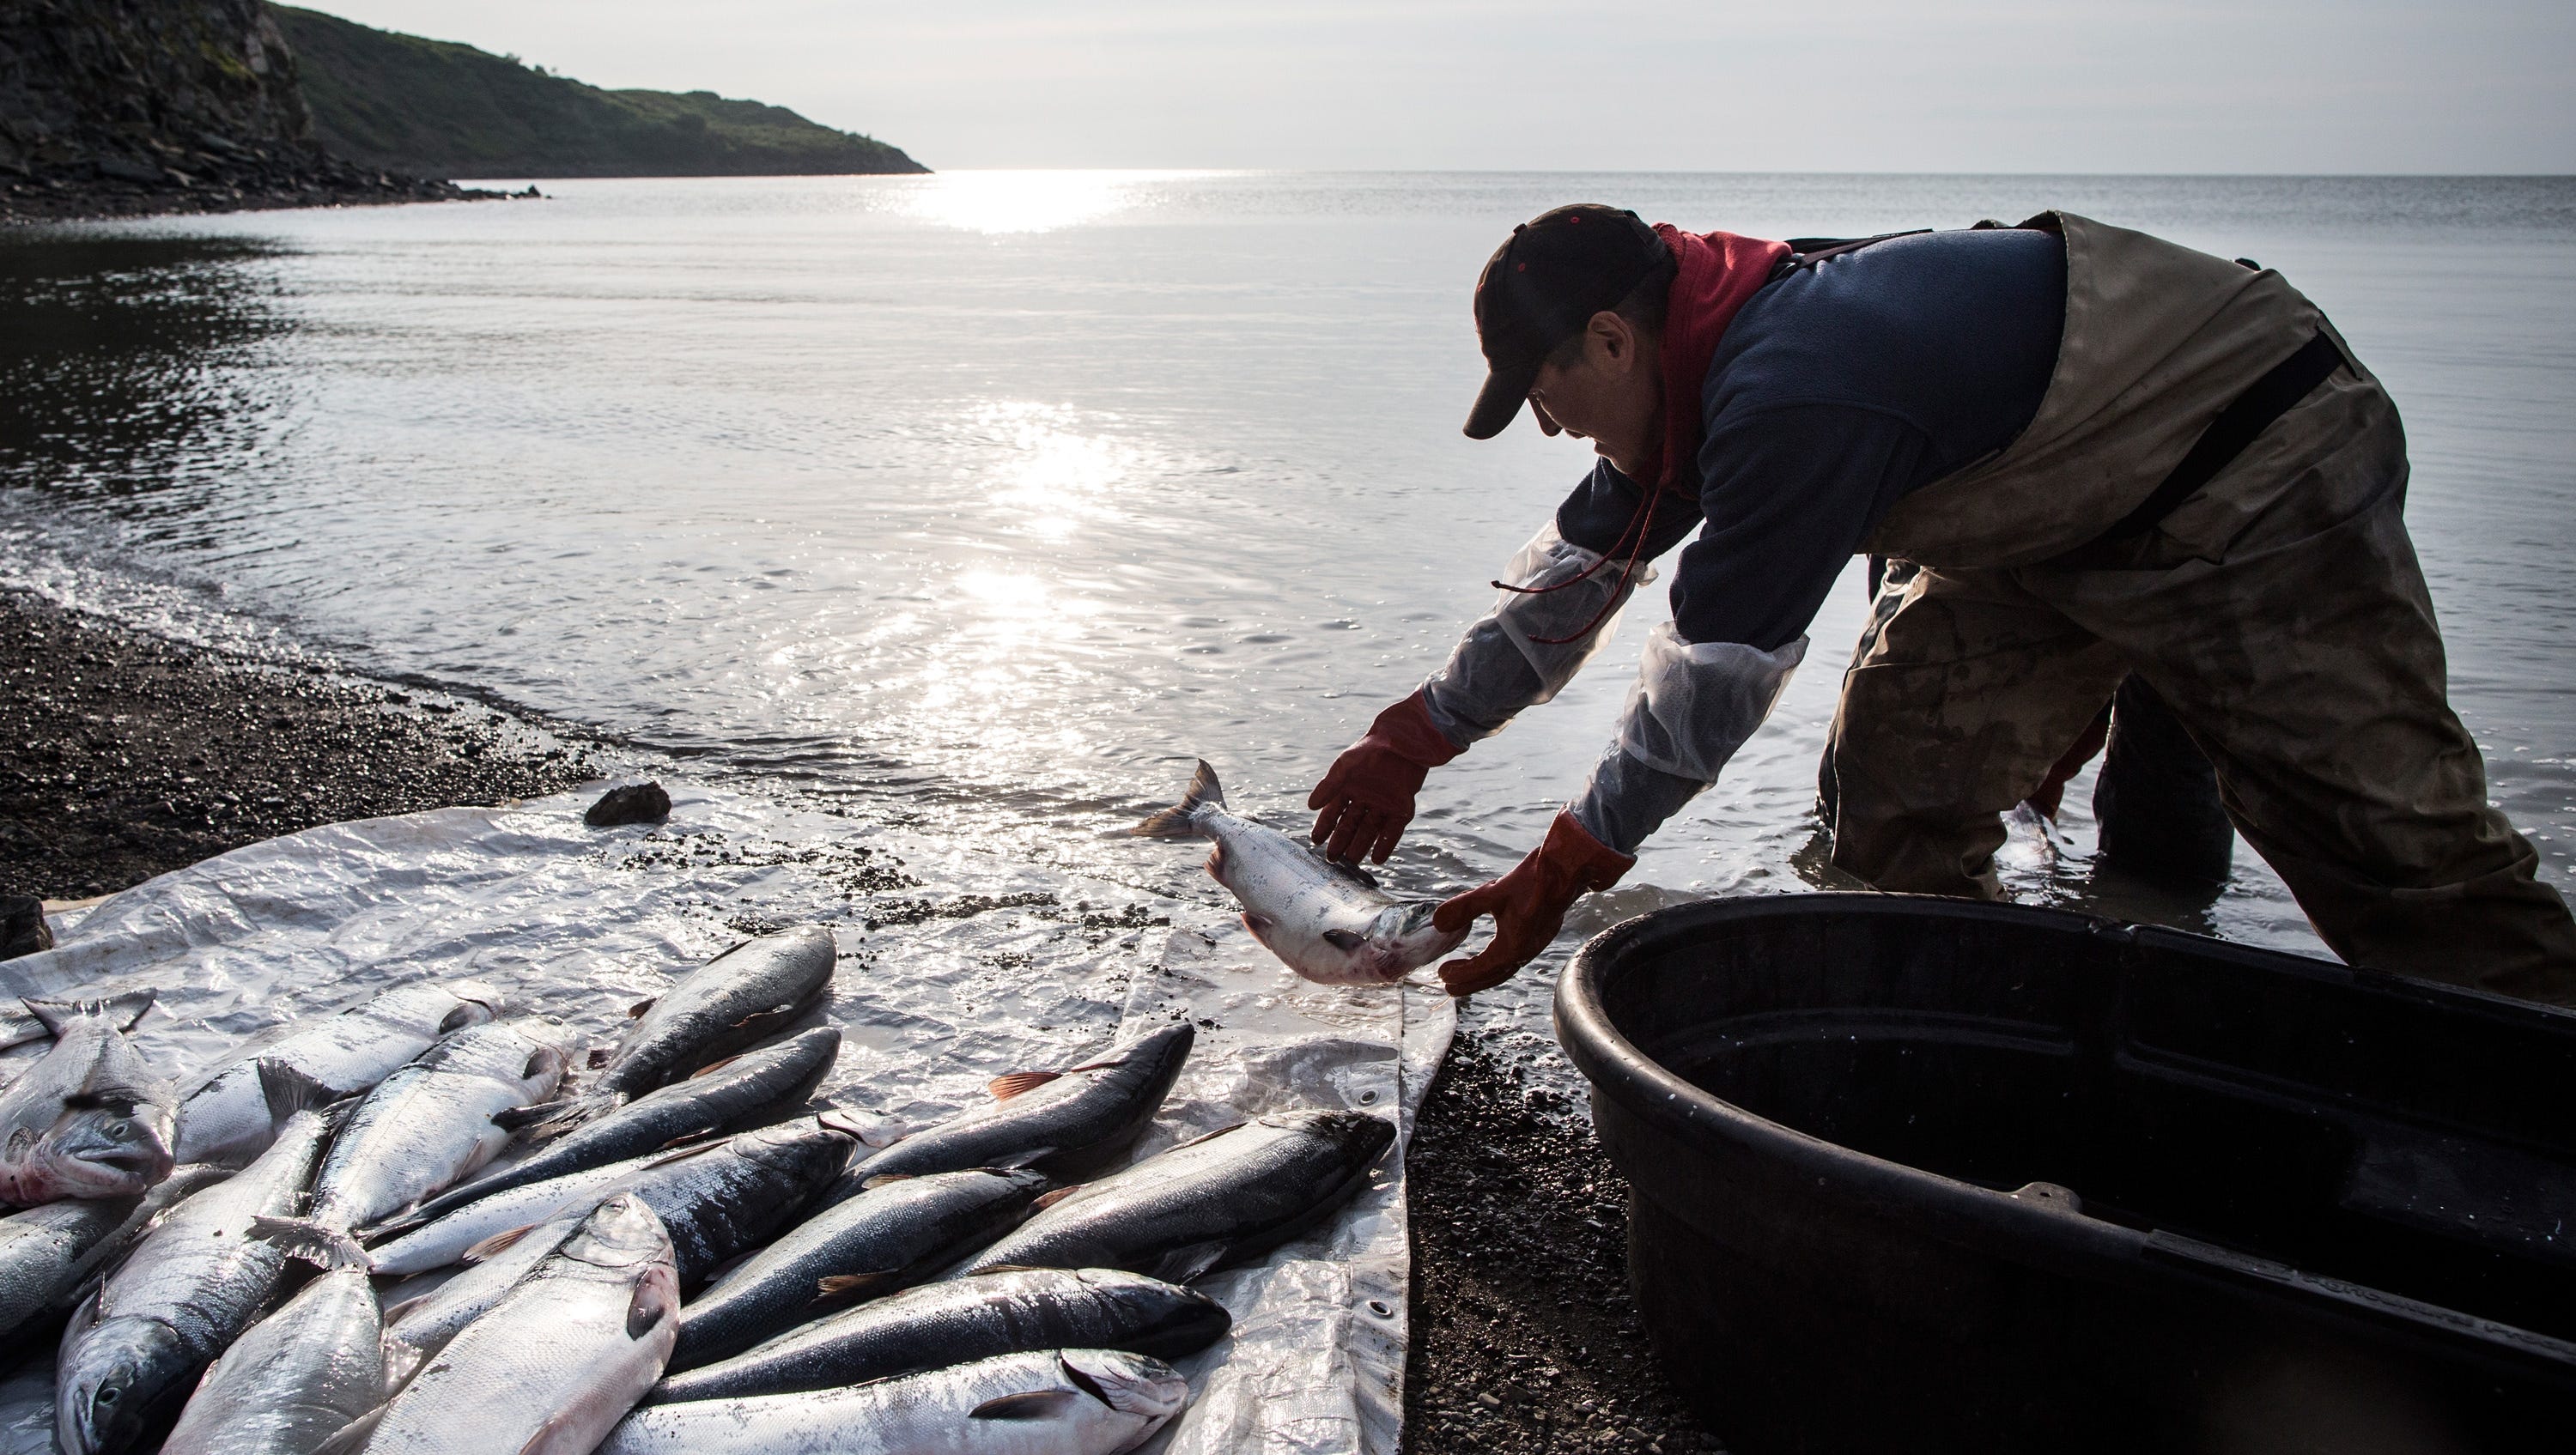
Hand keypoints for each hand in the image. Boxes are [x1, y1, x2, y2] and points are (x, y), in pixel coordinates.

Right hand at [1306, 692, 1461, 863]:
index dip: (1324, 827)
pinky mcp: (1402, 810)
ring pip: (1369, 832)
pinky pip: (1391, 832)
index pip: (1333, 813)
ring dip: (1360, 847)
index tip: (1315, 840)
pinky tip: (1376, 859)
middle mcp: (1365, 800)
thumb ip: (1328, 786)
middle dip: (1340, 842)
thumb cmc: (1371, 750)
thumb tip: (1310, 806)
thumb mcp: (1345, 766)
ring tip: (1350, 862)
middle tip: (1332, 859)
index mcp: (1349, 789)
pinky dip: (1385, 845)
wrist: (1404, 743)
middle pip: (1350, 826)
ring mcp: (1384, 806)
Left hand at [1432, 812, 1633, 994]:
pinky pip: (1516, 958)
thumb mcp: (1491, 893)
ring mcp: (1536, 944)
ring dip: (1484, 974)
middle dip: (1470, 983)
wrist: (1566, 871)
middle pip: (1494, 976)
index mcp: (1514, 946)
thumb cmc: (1531, 881)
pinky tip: (1491, 953)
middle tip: (1448, 986)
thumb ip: (1463, 908)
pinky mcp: (1541, 935)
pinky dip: (1498, 963)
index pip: (1482, 968)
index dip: (1461, 973)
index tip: (1442, 974)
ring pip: (1506, 968)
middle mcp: (1526, 951)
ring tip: (1464, 973)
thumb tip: (1437, 923)